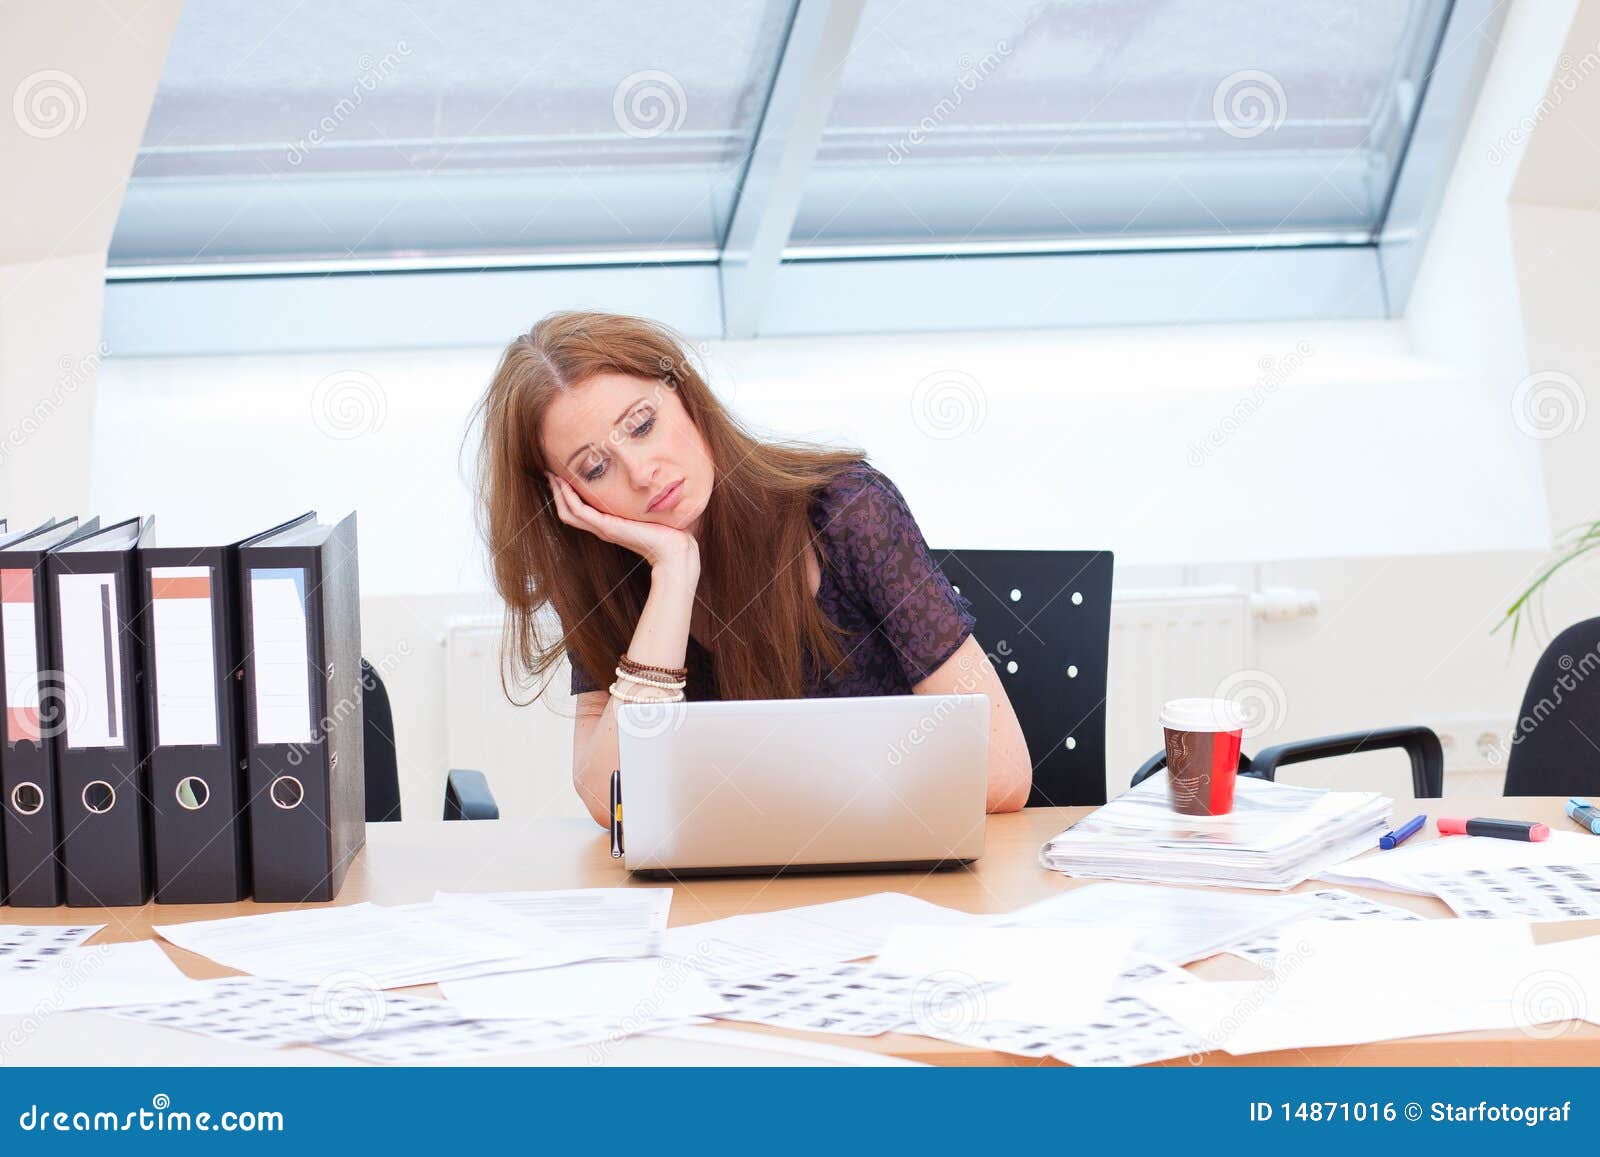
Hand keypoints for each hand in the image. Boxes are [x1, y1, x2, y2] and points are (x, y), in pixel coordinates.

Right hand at [546, 473, 698, 572]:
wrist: (676, 551)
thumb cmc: (669, 531)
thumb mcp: (653, 509)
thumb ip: (647, 498)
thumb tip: (657, 478)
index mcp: (611, 524)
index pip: (581, 509)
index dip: (569, 494)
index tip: (565, 474)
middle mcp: (603, 527)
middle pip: (568, 510)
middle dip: (558, 491)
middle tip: (550, 472)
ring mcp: (603, 528)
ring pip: (569, 511)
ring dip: (558, 492)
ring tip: (551, 474)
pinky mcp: (607, 527)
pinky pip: (579, 511)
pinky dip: (567, 497)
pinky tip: (563, 483)